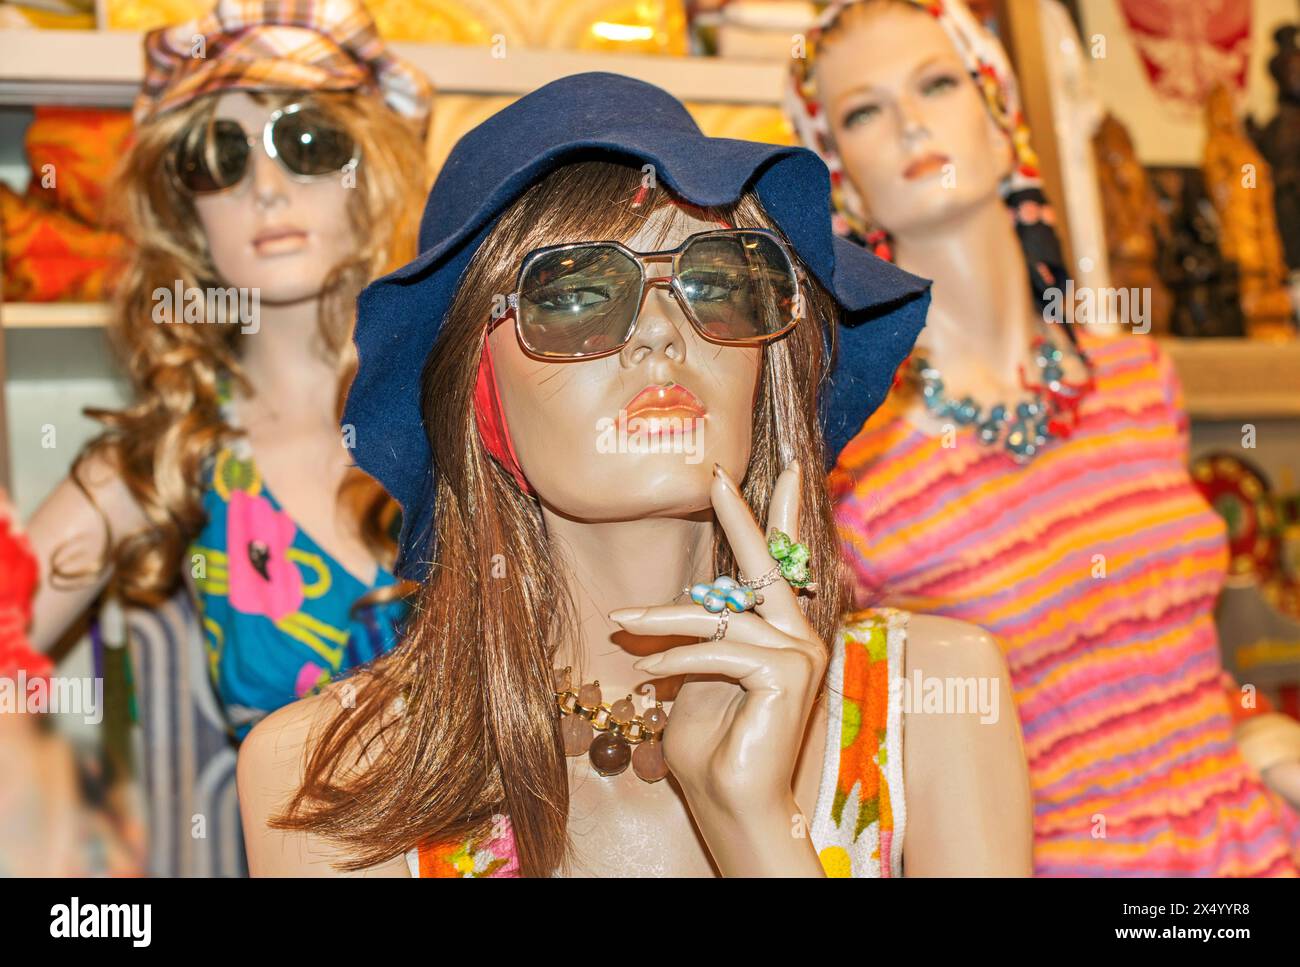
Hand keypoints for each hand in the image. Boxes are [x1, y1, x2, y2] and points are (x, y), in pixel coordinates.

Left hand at [609, 462, 825, 874]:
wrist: (730, 804)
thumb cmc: (712, 745)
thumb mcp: (696, 675)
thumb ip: (700, 634)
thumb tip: (683, 601)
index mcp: (782, 632)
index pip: (781, 564)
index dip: (775, 516)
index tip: (774, 469)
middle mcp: (800, 635)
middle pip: (767, 564)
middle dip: (739, 517)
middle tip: (715, 476)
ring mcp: (800, 653)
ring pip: (722, 615)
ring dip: (663, 619)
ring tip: (620, 624)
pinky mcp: (788, 673)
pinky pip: (720, 649)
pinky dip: (678, 658)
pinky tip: (649, 675)